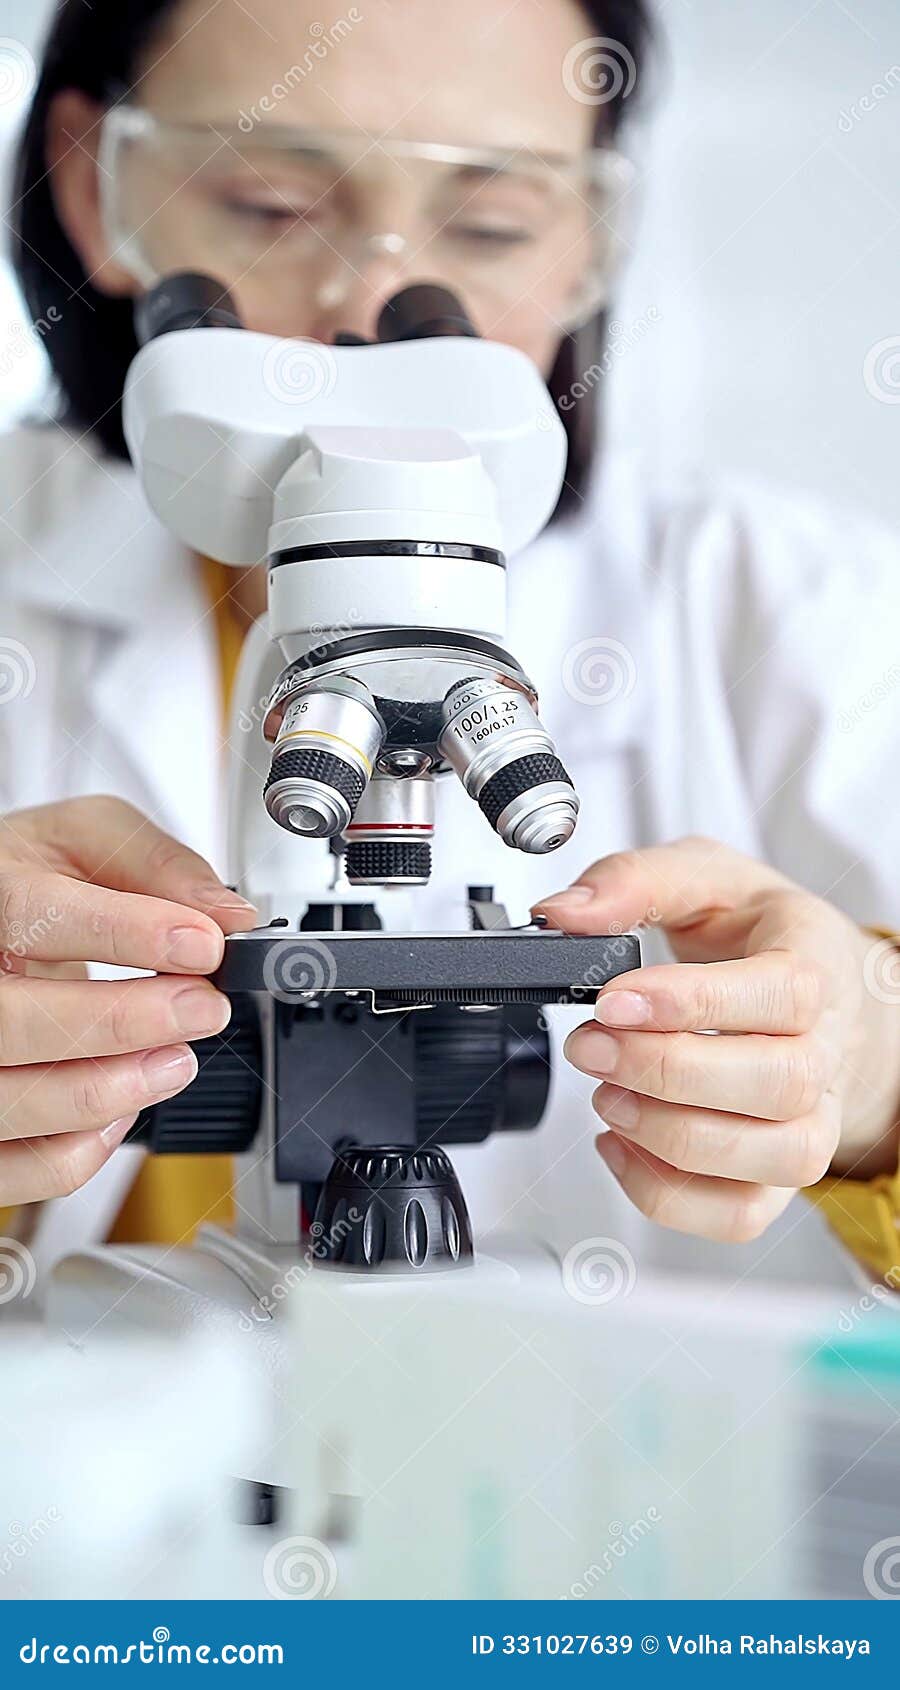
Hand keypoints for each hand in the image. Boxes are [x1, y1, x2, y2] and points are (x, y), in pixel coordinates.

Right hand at [0, 796, 256, 1206]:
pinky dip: (87, 1148)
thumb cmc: (28, 880)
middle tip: (204, 1009)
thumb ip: (158, 866)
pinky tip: (122, 1103)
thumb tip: (227, 914)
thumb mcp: (86, 840)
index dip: (134, 935)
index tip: (205, 946)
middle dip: (132, 1022)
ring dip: (124, 1088)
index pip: (40, 917)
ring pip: (28, 1101)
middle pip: (28, 1023)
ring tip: (176, 1058)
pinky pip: (27, 1165)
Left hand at [534, 837, 899, 1243]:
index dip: (691, 1003)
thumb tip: (566, 911)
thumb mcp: (705, 879)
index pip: (780, 995)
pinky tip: (623, 1143)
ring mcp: (808, 1120)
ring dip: (670, 1137)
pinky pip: (739, 1214)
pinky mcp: (776, 1175)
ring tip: (608, 1096)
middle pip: (777, 1083)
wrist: (824, 992)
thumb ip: (635, 881)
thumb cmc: (763, 937)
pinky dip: (669, 1195)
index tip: (612, 999)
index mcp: (814, 966)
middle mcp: (825, 1051)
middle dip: (665, 1072)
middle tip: (592, 1046)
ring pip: (769, 1158)